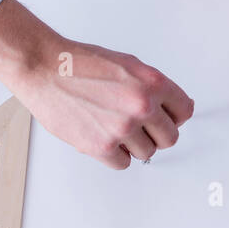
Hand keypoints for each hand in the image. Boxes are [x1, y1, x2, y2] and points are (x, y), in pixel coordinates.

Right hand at [0, 0, 193, 168]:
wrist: (45, 69)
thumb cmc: (79, 63)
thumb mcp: (127, 64)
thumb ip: (152, 87)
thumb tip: (170, 107)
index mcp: (152, 83)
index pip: (184, 112)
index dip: (172, 116)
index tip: (163, 119)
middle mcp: (141, 106)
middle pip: (170, 138)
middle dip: (156, 134)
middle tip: (140, 128)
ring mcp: (121, 128)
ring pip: (147, 153)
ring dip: (133, 145)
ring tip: (114, 129)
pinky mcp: (100, 146)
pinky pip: (123, 163)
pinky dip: (115, 155)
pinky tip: (103, 138)